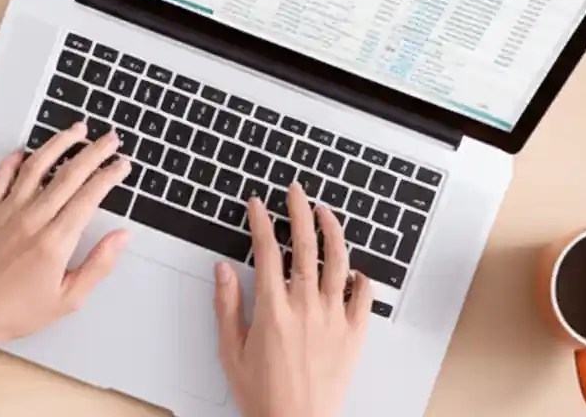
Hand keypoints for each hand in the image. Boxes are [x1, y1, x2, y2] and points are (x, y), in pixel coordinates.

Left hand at [0, 122, 130, 356]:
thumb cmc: (13, 312)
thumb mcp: (67, 300)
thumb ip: (98, 265)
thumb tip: (121, 237)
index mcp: (55, 241)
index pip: (90, 196)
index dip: (110, 175)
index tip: (122, 164)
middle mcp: (32, 219)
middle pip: (69, 174)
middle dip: (94, 152)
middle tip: (109, 139)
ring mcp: (5, 211)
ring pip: (37, 166)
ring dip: (59, 143)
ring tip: (76, 131)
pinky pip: (1, 176)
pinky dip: (15, 160)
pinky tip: (25, 151)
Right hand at [214, 182, 372, 416]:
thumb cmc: (262, 393)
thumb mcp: (231, 350)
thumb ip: (226, 305)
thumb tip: (222, 269)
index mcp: (272, 310)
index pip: (266, 252)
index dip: (260, 222)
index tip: (257, 204)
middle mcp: (305, 308)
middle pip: (304, 247)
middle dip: (298, 212)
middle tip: (296, 191)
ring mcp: (334, 319)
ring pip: (337, 262)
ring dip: (331, 231)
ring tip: (325, 212)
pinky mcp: (354, 334)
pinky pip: (363, 296)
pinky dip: (360, 277)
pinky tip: (353, 267)